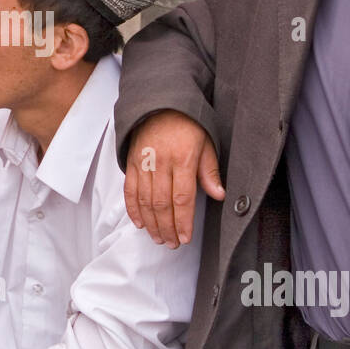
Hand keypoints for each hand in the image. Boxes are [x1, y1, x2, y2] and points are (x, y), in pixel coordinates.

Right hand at [124, 109, 224, 247]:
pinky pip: (130, 190)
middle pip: (162, 203)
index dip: (183, 221)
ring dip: (152, 223)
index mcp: (183, 158)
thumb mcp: (206, 143)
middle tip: (172, 244)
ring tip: (158, 238)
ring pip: (145, 200)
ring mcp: (143, 163)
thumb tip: (219, 195)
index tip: (185, 238)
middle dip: (167, 228)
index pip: (182, 198)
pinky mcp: (131, 163)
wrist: (160, 104)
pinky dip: (133, 209)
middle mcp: (161, 162)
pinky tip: (140, 223)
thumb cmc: (187, 125)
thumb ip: (209, 171)